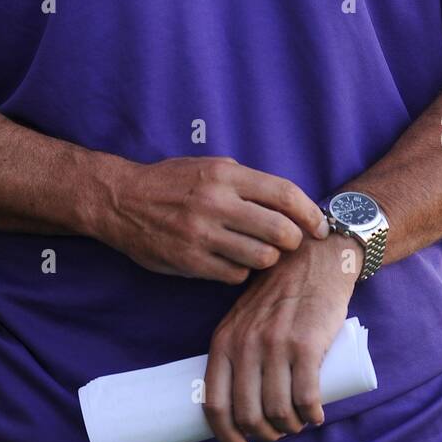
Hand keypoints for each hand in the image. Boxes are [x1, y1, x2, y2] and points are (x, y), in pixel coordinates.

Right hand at [98, 156, 329, 283]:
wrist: (122, 201)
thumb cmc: (172, 182)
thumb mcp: (210, 167)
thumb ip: (248, 183)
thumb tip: (292, 204)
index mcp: (225, 175)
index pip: (284, 194)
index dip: (310, 213)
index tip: (320, 226)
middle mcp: (216, 203)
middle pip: (280, 230)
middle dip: (293, 240)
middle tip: (289, 242)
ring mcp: (202, 234)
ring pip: (262, 258)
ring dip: (267, 258)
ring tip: (258, 250)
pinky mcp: (190, 261)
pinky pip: (235, 275)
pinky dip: (241, 270)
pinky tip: (232, 260)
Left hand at [202, 231, 364, 441]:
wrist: (312, 259)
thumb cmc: (278, 293)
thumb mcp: (244, 318)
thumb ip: (237, 350)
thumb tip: (239, 402)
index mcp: (224, 341)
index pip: (214, 404)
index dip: (226, 436)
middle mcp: (245, 345)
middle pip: (248, 414)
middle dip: (265, 435)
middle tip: (279, 431)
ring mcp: (275, 345)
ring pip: (278, 411)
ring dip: (290, 427)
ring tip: (299, 422)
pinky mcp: (307, 344)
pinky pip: (306, 398)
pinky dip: (311, 416)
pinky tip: (316, 415)